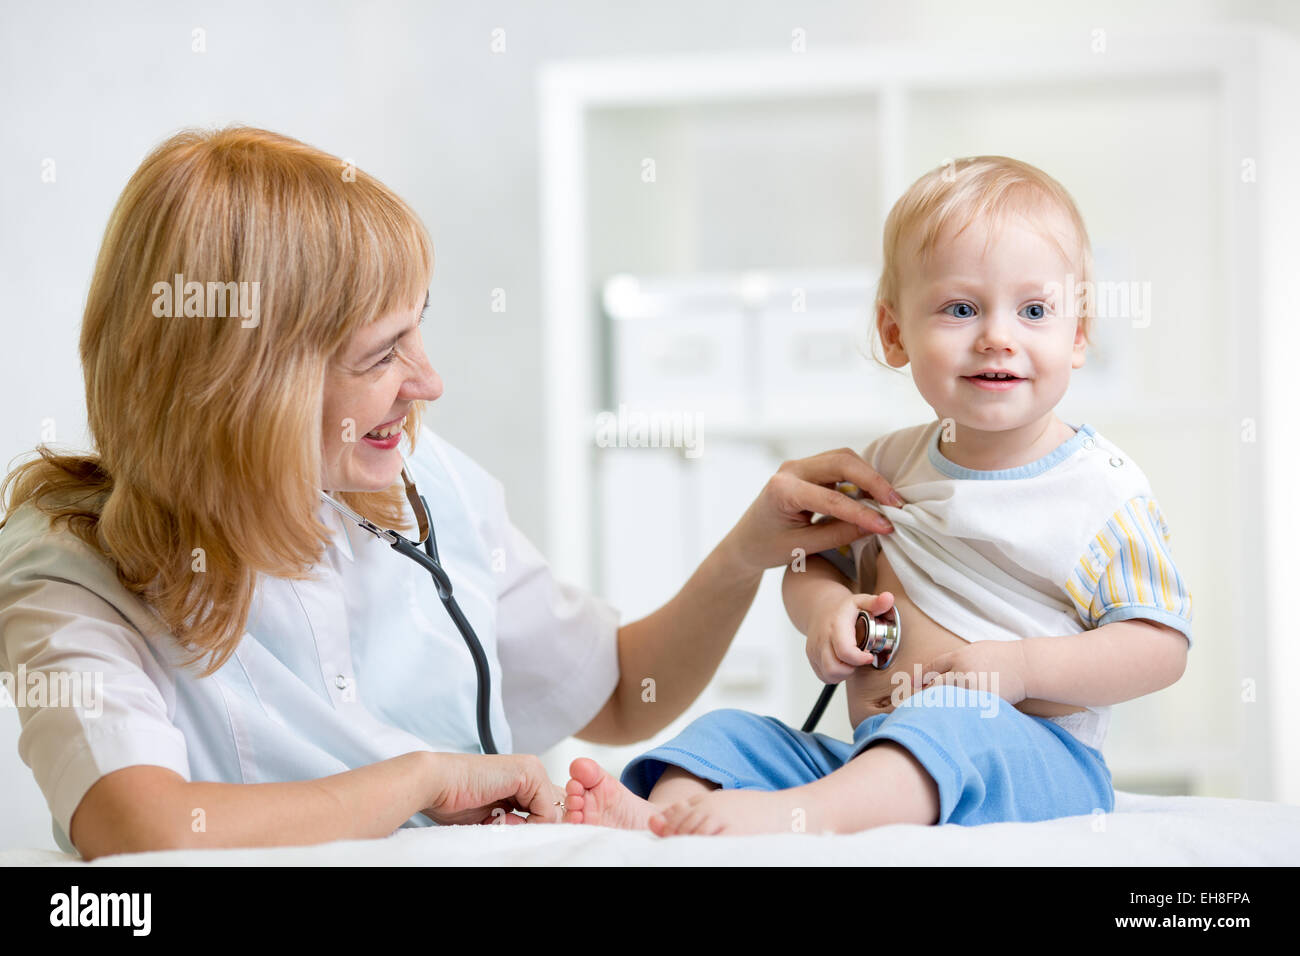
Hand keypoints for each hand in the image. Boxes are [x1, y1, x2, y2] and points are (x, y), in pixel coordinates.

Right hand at [419, 753, 565, 825]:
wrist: (437, 785)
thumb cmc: (456, 801)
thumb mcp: (496, 819)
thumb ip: (521, 824)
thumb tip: (544, 836)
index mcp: (523, 783)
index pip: (549, 812)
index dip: (538, 830)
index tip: (517, 835)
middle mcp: (531, 773)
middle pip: (555, 812)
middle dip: (535, 829)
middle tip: (504, 827)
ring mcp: (532, 770)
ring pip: (552, 814)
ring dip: (529, 827)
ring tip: (500, 821)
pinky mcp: (530, 772)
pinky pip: (547, 811)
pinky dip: (530, 824)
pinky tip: (502, 816)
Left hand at [720, 448, 903, 574]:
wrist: (745, 542)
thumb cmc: (767, 547)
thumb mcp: (803, 548)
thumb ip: (839, 535)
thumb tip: (877, 524)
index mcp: (782, 490)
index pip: (832, 499)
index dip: (863, 512)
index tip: (888, 525)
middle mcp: (791, 469)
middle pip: (843, 462)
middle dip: (874, 482)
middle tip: (897, 506)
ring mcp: (800, 465)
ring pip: (845, 458)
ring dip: (870, 477)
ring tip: (890, 502)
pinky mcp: (809, 468)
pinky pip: (841, 464)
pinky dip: (861, 477)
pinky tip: (876, 496)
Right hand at [806, 591, 893, 682]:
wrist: (819, 608)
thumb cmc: (843, 608)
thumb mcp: (861, 601)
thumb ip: (876, 602)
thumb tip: (889, 598)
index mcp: (836, 626)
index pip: (845, 651)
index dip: (860, 659)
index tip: (869, 656)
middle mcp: (822, 639)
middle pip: (834, 668)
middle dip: (851, 669)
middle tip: (860, 659)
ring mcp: (814, 649)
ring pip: (828, 674)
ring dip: (843, 674)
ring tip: (852, 662)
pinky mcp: (811, 657)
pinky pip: (823, 676)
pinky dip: (835, 675)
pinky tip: (843, 664)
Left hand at [921, 640, 1029, 706]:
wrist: (1027, 666)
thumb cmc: (1002, 656)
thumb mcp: (976, 649)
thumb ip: (956, 660)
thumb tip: (936, 673)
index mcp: (959, 657)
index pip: (932, 668)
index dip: (919, 676)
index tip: (911, 684)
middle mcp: (962, 673)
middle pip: (934, 687)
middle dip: (924, 695)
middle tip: (914, 703)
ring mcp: (972, 689)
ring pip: (947, 701)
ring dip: (938, 707)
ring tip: (930, 714)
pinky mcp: (983, 703)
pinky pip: (964, 712)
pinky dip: (957, 716)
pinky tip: (953, 720)